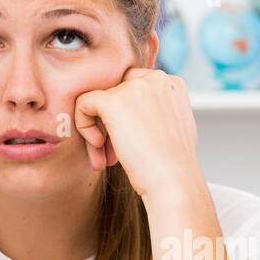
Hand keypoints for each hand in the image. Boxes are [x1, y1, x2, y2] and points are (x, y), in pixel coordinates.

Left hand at [72, 68, 201, 201]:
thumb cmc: (175, 166)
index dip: (126, 114)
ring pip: (99, 99)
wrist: (174, 181)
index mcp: (171, 83)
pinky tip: (98, 147)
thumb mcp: (174, 128)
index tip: (128, 141)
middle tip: (111, 151)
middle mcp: (155, 78)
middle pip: (116, 90)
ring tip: (104, 157)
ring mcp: (134, 87)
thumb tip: (138, 115)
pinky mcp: (112, 101)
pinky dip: (84, 125)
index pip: (134, 87)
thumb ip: (158, 112)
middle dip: (110, 120)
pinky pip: (83, 103)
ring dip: (98, 128)